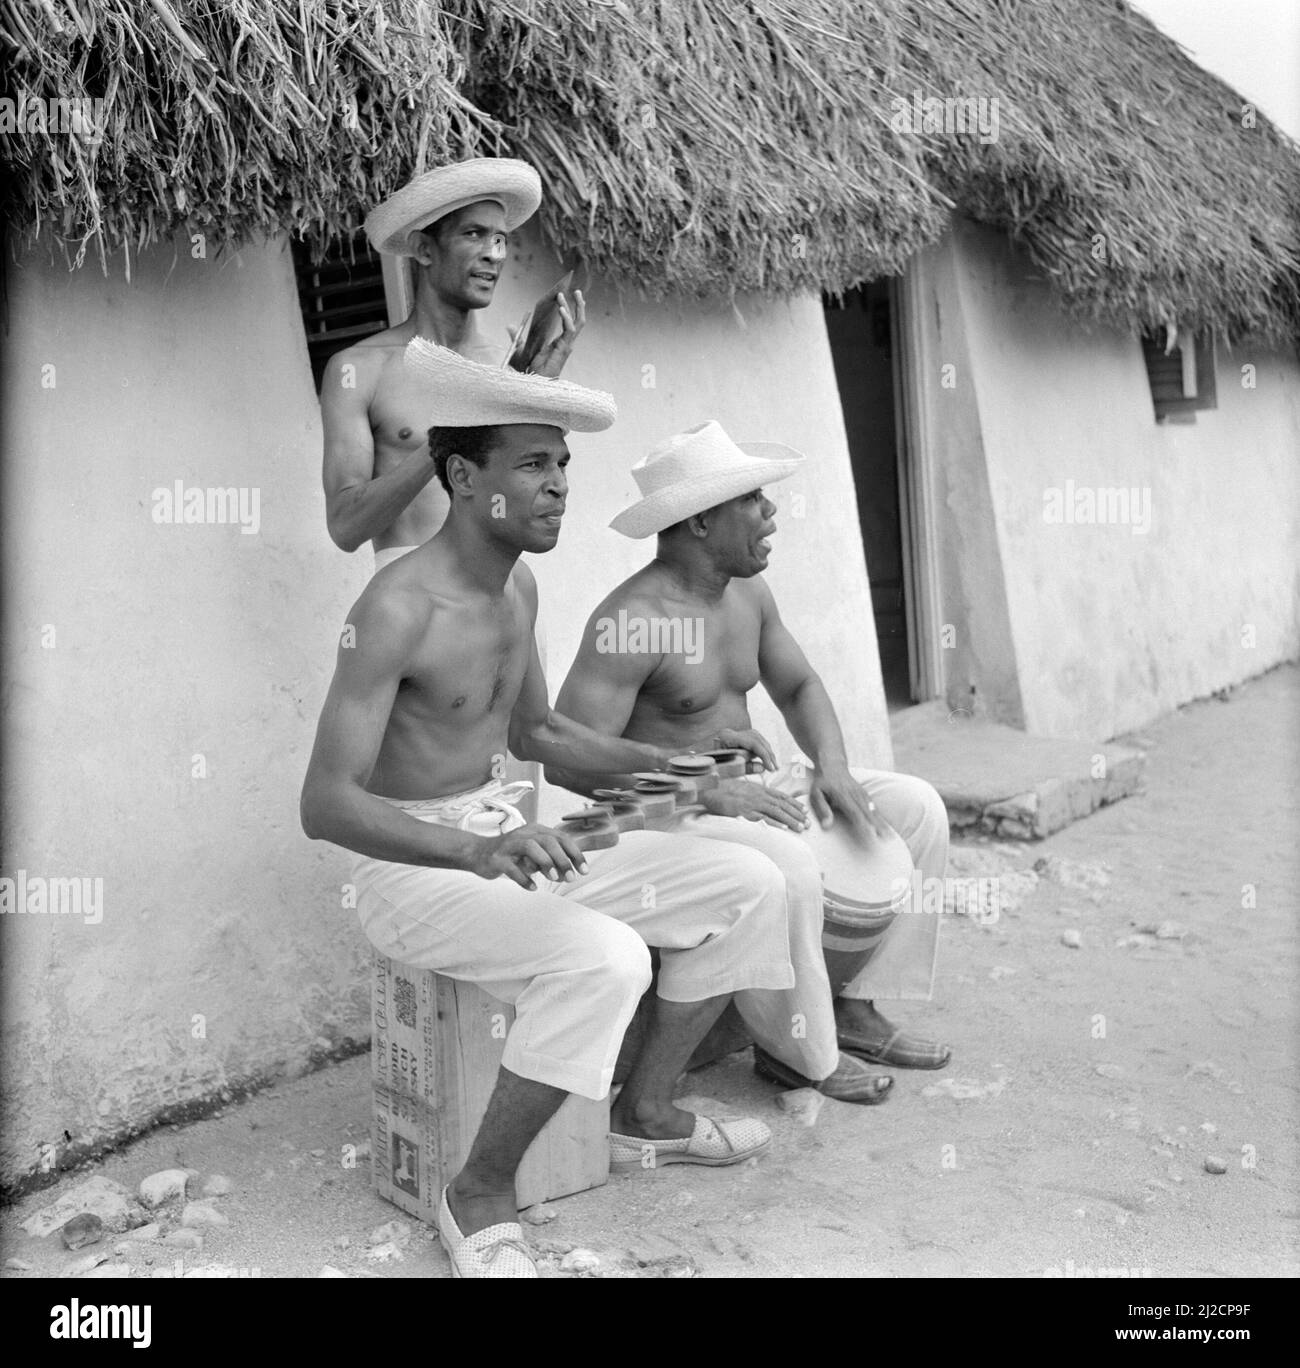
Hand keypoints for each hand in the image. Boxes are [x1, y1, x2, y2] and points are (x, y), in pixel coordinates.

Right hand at [472, 823, 586, 889]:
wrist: (478, 853)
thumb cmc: (511, 854)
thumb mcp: (533, 853)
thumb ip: (550, 860)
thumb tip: (569, 874)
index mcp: (535, 831)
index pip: (561, 838)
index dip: (575, 854)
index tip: (584, 871)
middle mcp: (523, 834)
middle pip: (548, 841)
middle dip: (563, 860)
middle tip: (571, 878)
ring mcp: (509, 845)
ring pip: (530, 847)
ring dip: (545, 863)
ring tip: (554, 879)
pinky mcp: (497, 859)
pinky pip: (512, 867)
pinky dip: (523, 878)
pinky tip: (532, 887)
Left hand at [523, 290, 586, 377]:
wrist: (532, 383)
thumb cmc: (529, 371)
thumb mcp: (520, 350)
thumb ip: (517, 337)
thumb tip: (509, 326)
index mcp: (559, 342)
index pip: (569, 322)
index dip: (570, 309)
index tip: (566, 295)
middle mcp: (566, 342)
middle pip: (578, 320)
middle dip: (578, 305)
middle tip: (574, 290)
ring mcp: (567, 345)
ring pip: (577, 322)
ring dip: (575, 307)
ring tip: (570, 294)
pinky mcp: (564, 348)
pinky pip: (569, 330)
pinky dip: (566, 318)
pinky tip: (561, 308)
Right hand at [700, 779, 809, 831]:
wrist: (710, 788)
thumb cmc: (723, 788)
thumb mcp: (742, 786)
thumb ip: (754, 790)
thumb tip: (762, 794)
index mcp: (759, 788)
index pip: (781, 796)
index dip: (794, 804)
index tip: (805, 811)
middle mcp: (759, 795)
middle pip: (782, 805)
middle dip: (797, 814)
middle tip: (809, 824)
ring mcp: (752, 803)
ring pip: (776, 811)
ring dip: (790, 820)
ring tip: (801, 828)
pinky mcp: (745, 811)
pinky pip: (762, 818)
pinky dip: (774, 823)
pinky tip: (784, 828)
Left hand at [714, 726, 776, 771]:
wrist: (698, 763)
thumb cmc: (710, 767)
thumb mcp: (726, 769)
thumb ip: (744, 768)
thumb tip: (762, 768)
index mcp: (727, 737)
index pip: (752, 742)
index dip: (764, 755)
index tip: (770, 768)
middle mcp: (732, 733)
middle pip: (757, 739)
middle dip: (768, 754)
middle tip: (775, 768)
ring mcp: (735, 734)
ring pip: (758, 740)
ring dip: (767, 752)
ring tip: (773, 766)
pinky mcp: (738, 739)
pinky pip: (755, 742)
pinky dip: (762, 751)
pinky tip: (766, 761)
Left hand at [808, 768, 890, 838]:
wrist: (832, 765)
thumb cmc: (822, 782)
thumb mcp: (816, 794)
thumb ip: (822, 809)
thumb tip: (827, 826)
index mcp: (842, 796)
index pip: (854, 812)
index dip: (862, 825)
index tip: (869, 836)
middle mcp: (855, 795)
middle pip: (867, 813)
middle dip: (876, 827)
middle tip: (884, 839)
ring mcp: (861, 793)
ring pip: (872, 810)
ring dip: (881, 823)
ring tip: (888, 835)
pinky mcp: (864, 794)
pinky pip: (873, 806)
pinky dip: (880, 816)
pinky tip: (885, 825)